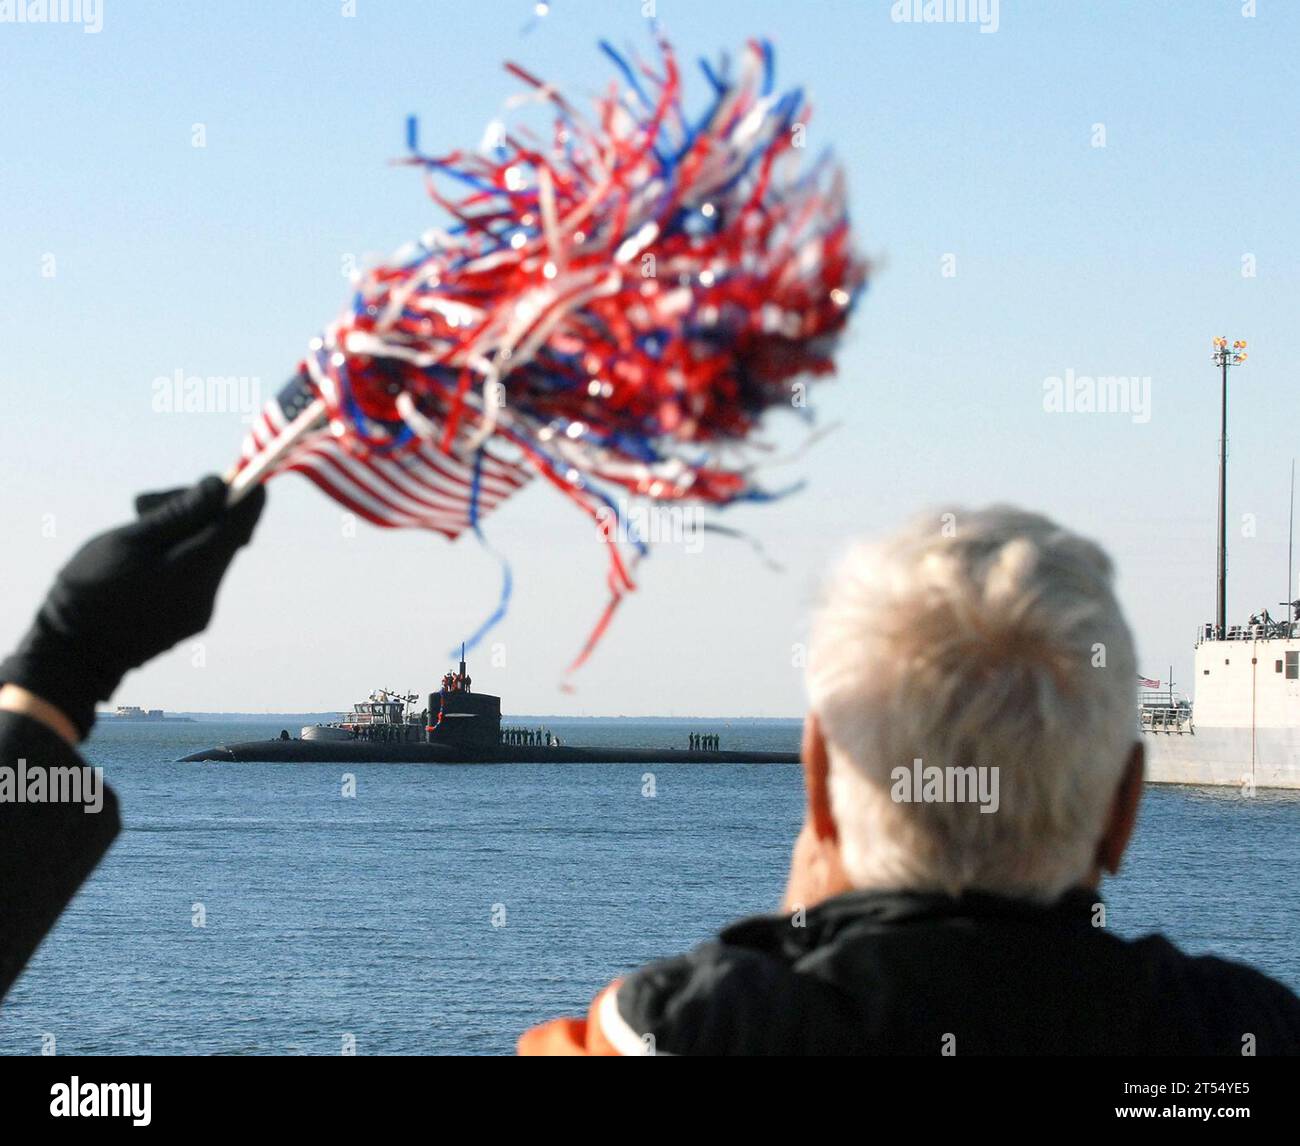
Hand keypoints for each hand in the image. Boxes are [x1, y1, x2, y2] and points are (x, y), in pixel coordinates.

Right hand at [0, 476, 265, 737]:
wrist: (72, 655)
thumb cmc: (91, 590)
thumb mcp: (129, 541)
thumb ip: (179, 513)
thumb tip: (221, 486)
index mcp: (194, 569)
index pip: (239, 524)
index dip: (244, 495)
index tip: (238, 473)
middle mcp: (207, 592)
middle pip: (224, 537)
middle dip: (198, 511)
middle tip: (146, 503)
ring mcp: (201, 610)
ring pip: (209, 556)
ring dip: (185, 534)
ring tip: (137, 531)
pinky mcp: (190, 620)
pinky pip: (197, 577)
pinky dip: (180, 559)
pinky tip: (143, 561)